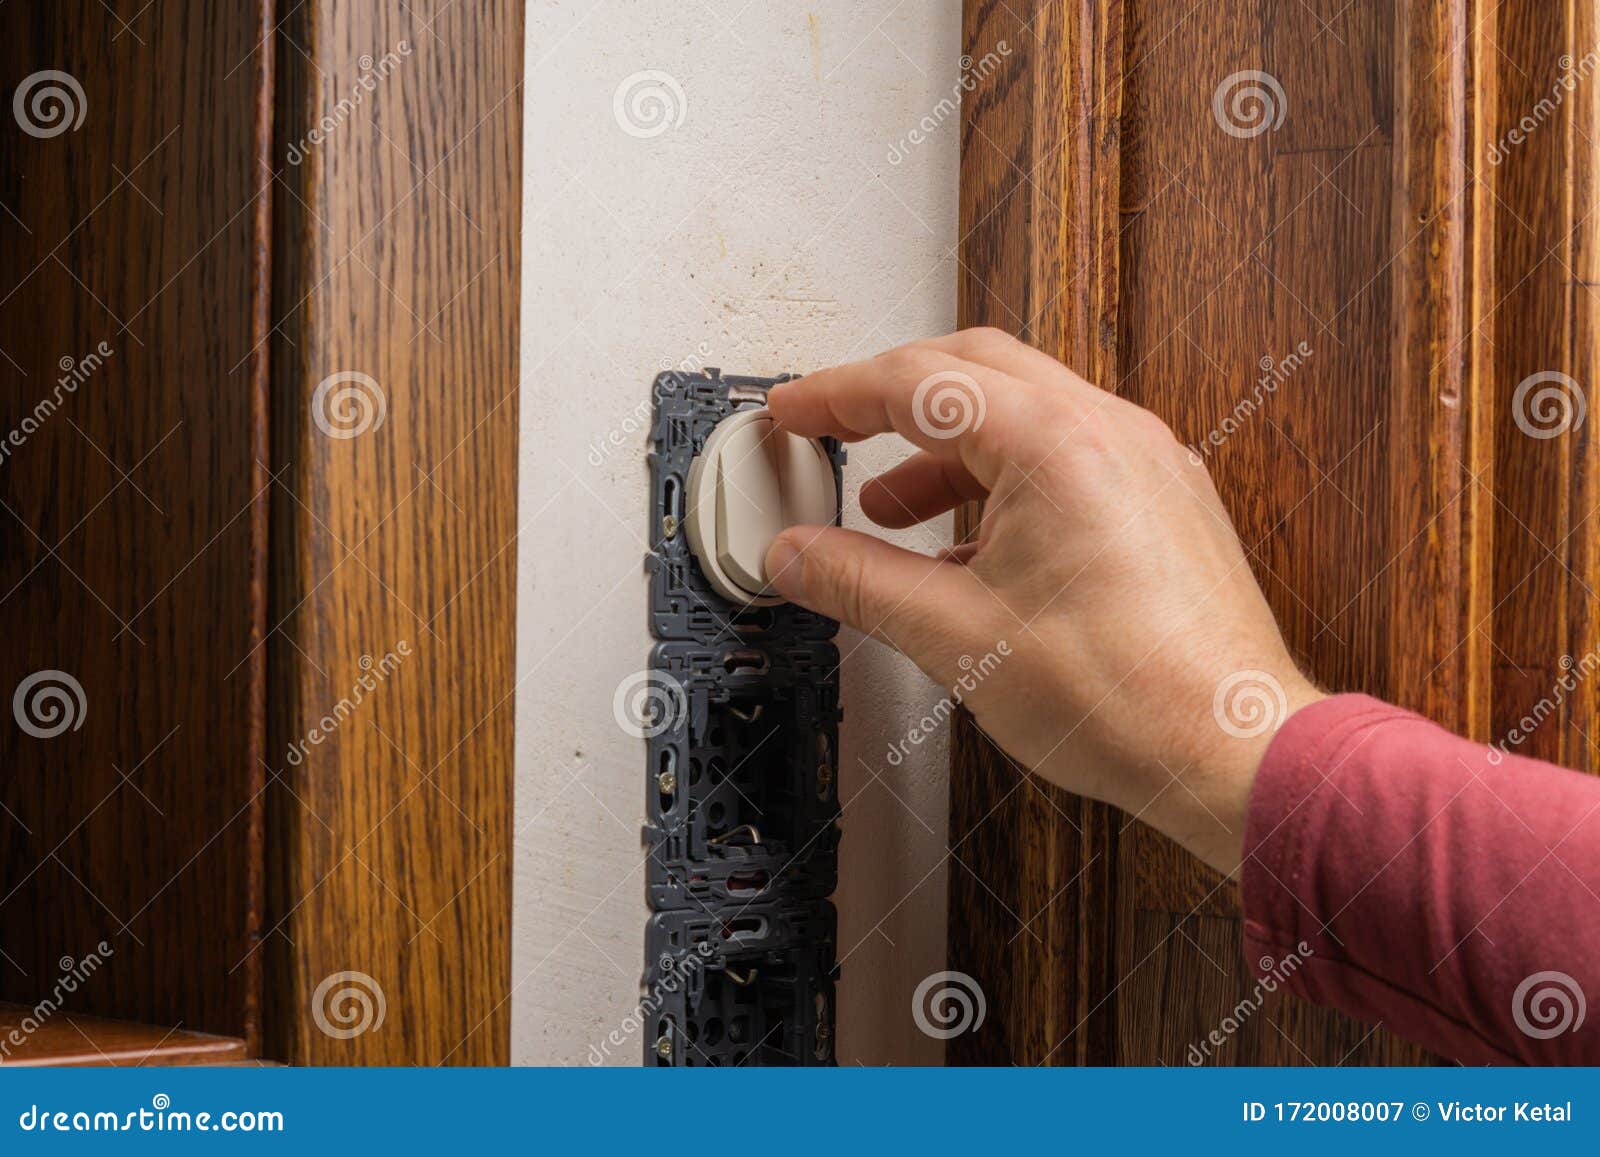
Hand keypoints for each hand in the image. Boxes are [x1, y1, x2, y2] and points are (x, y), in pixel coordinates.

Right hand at [762, 329, 1323, 874]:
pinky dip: (1002, 480)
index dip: (835, 395)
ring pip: (1023, 413)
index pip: (916, 383)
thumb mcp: (956, 636)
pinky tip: (969, 546)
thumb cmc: (1128, 696)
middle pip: (972, 370)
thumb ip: (860, 582)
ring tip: (890, 506)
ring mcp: (1145, 462)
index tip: (792, 411)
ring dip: (946, 448)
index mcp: (1054, 442)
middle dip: (890, 397)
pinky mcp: (1164, 501)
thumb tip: (795, 556)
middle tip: (833, 426)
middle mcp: (1109, 431)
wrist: (1234, 749)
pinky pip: (1066, 456)